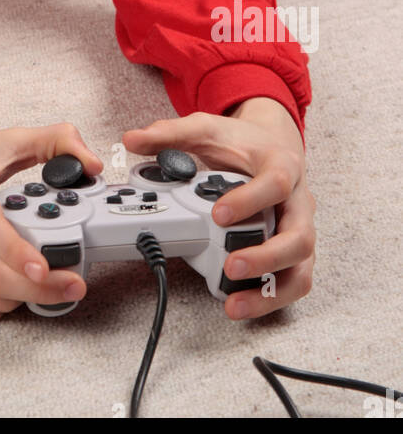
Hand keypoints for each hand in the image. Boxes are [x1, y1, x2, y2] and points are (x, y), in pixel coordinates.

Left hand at [122, 98, 315, 319]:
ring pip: (300, 269)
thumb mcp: (207, 130)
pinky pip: (294, 282)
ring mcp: (299, 230)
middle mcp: (297, 203)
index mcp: (281, 166)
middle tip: (230, 265)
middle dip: (266, 257)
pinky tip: (240, 304)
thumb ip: (170, 134)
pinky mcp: (294, 253)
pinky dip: (271, 298)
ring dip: (270, 291)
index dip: (249, 201)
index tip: (217, 214)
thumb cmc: (242, 143)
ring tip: (235, 302)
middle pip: (299, 237)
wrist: (271, 145)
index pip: (275, 184)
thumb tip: (132, 140)